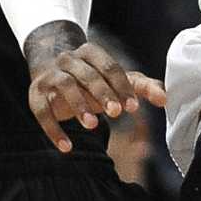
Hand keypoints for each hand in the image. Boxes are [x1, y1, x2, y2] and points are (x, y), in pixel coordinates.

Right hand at [24, 31, 165, 151]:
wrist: (51, 71)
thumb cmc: (91, 79)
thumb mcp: (115, 80)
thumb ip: (140, 87)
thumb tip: (165, 99)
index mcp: (90, 52)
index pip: (108, 66)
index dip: (121, 86)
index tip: (133, 107)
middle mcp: (68, 60)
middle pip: (86, 74)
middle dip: (102, 93)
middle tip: (116, 113)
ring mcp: (50, 76)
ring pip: (64, 85)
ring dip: (78, 105)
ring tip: (93, 126)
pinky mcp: (35, 94)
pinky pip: (41, 110)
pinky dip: (53, 129)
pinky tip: (66, 147)